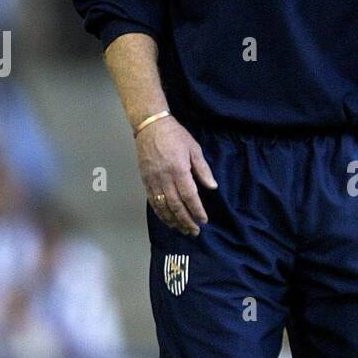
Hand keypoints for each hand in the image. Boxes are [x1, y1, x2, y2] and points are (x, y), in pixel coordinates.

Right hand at [137, 116, 216, 235]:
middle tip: (194, 231)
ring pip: (163, 206)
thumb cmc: (175, 136)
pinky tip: (167, 220)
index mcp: (179, 170)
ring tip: (182, 229)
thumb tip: (212, 187)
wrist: (150, 126)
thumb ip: (203, 169)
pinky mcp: (145, 181)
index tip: (203, 220)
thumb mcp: (194, 149)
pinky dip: (160, 213)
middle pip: (176, 205)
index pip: (189, 196)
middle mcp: (164, 178)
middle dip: (186, 220)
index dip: (196, 210)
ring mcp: (153, 180)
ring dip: (173, 220)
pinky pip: (152, 201)